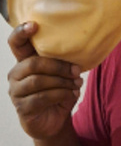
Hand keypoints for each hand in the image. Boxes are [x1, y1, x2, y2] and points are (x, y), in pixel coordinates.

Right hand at [7, 22, 82, 139]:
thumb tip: (80, 52)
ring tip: (77, 84)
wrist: (55, 121)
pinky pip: (42, 97)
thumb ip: (64, 62)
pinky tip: (72, 94)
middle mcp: (16, 74)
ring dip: (62, 82)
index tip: (34, 25)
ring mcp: (16, 91)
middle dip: (58, 66)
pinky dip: (61, 94)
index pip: (16, 43)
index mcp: (25, 61)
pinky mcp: (22, 107)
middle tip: (76, 70)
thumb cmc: (58, 93)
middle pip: (34, 63)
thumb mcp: (63, 75)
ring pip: (38, 81)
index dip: (21, 32)